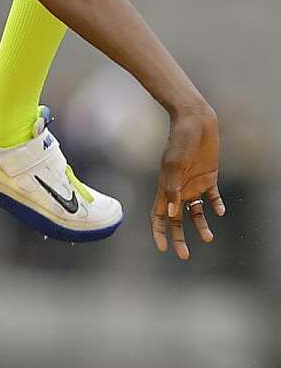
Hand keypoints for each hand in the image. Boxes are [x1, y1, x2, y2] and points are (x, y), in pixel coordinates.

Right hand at [151, 104, 223, 259]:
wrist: (194, 121)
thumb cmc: (180, 140)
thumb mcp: (174, 165)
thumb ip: (171, 189)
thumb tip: (170, 214)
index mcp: (165, 186)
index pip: (158, 215)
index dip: (159, 232)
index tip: (163, 248)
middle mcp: (178, 188)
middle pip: (176, 218)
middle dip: (179, 237)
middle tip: (184, 255)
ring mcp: (193, 183)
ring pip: (194, 211)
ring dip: (200, 225)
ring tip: (208, 238)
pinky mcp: (208, 176)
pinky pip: (212, 196)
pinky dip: (216, 205)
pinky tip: (219, 211)